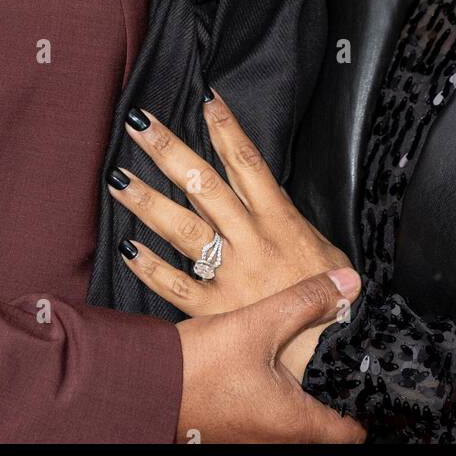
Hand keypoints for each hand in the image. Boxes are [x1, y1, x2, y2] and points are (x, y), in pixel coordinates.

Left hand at [108, 94, 358, 378]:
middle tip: (140, 123)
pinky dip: (149, 266)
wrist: (337, 356)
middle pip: (204, 183)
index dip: (226, 128)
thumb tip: (269, 196)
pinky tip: (125, 248)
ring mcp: (231, 273)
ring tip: (118, 178)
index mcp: (281, 219)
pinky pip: (175, 284)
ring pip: (182, 227)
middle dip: (171, 150)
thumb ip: (291, 221)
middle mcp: (251, 239)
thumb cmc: (335, 303)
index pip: (248, 162)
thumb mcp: (325, 249)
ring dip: (148, 201)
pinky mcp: (216, 310)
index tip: (205, 99)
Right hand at [175, 269, 365, 442]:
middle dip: (336, 396)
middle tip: (345, 360)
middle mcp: (276, 440)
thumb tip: (349, 283)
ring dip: (306, 396)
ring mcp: (252, 438)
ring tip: (314, 359)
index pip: (350, 432)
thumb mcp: (258, 324)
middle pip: (325, 428)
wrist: (143, 384)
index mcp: (293, 423)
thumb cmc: (198, 365)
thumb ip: (306, 302)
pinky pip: (270, 418)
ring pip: (296, 423)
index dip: (365, 406)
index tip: (369, 378)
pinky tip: (273, 366)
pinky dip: (280, 397)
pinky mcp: (233, 429)